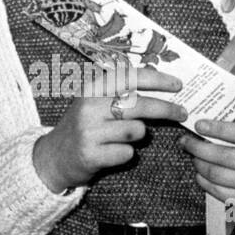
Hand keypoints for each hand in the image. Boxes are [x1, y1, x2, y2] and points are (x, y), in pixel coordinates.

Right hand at [33, 67, 184, 192]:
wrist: (52, 157)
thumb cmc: (83, 127)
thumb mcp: (95, 102)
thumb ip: (121, 91)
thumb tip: (159, 80)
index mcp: (92, 89)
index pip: (129, 77)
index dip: (157, 79)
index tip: (178, 85)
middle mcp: (89, 106)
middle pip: (139, 105)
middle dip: (166, 109)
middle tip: (182, 113)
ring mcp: (88, 131)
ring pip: (137, 130)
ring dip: (138, 135)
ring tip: (123, 137)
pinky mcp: (90, 154)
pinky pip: (127, 153)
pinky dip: (126, 153)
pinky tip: (112, 152)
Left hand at [180, 121, 234, 213]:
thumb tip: (204, 125)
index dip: (218, 129)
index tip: (199, 125)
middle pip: (223, 156)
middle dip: (198, 147)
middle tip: (186, 141)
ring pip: (216, 174)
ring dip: (198, 163)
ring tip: (193, 156)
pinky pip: (216, 190)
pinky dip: (203, 179)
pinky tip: (200, 172)